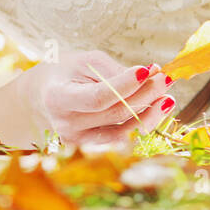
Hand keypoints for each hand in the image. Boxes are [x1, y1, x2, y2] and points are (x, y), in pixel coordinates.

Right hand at [15, 50, 175, 147]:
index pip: (98, 97)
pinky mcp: (88, 148)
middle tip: (166, 78)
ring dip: (151, 113)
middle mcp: (66, 124)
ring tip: (168, 96)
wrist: (41, 96)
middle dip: (147, 93)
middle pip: (116, 112)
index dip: (126, 85)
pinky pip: (121, 139)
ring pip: (124, 130)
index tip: (149, 70)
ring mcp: (77, 141)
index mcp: (59, 97)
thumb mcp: (86, 62)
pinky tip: (158, 109)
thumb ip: (116, 70)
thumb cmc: (66, 73)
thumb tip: (152, 75)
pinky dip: (142, 124)